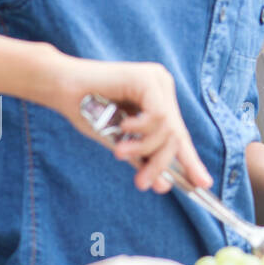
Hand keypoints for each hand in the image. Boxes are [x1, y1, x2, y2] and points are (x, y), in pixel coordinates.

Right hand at [49, 51, 212, 194]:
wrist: (60, 87)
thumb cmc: (86, 111)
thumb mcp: (119, 140)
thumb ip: (141, 157)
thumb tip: (163, 185)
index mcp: (159, 100)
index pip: (180, 135)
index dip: (191, 161)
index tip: (203, 184)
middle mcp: (163, 88)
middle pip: (176, 135)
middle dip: (161, 163)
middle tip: (143, 184)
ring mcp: (157, 81)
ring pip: (168, 128)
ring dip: (144, 148)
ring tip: (119, 152)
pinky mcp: (148, 78)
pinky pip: (157, 114)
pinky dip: (140, 128)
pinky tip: (123, 127)